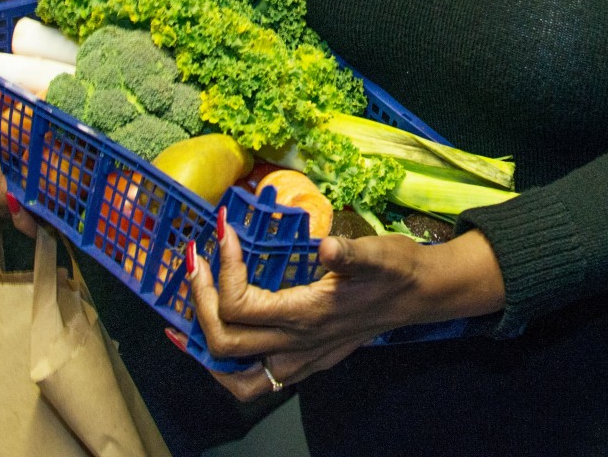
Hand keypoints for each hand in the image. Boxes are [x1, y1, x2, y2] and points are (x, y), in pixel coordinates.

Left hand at [181, 209, 504, 399]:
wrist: (421, 296)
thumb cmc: (398, 269)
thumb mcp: (379, 254)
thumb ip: (352, 254)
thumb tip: (327, 247)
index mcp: (308, 315)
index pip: (240, 303)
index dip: (224, 267)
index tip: (223, 229)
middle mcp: (297, 345)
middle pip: (223, 339)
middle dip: (198, 297)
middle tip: (194, 258)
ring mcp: (299, 360)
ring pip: (232, 371)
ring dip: (202, 341)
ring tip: (186, 309)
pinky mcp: (303, 361)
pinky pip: (251, 378)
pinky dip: (224, 364)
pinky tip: (215, 335)